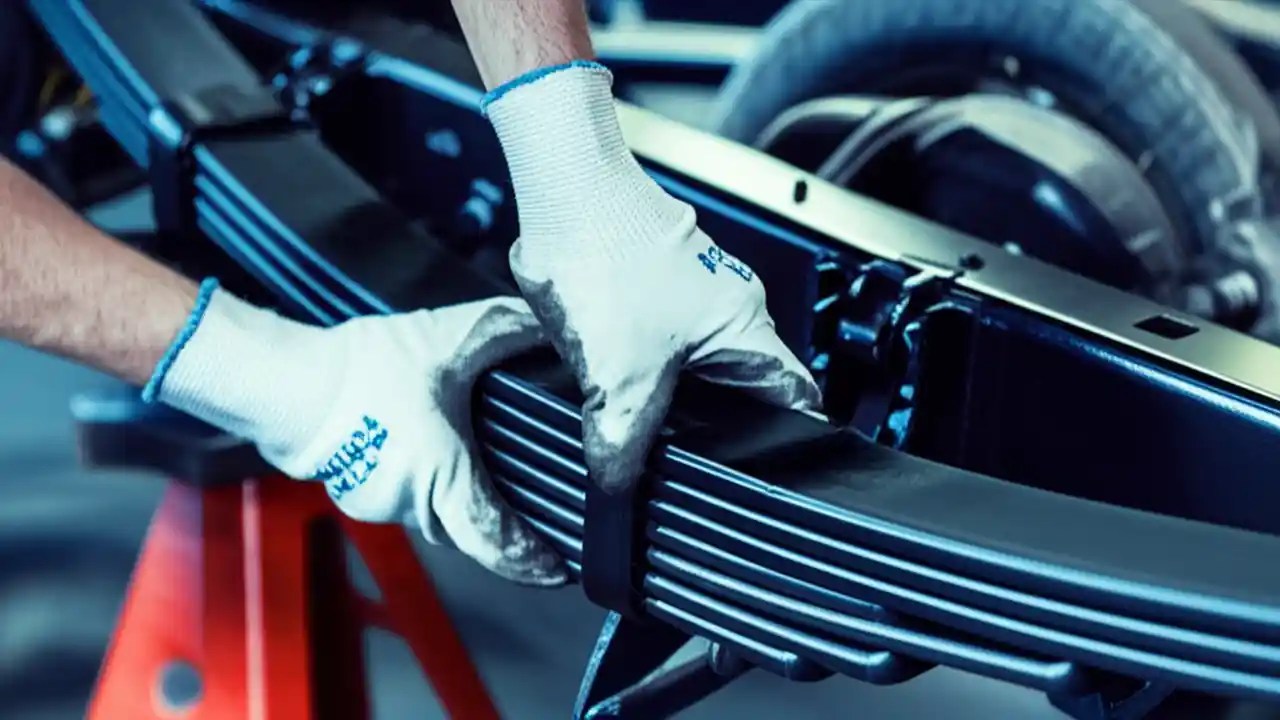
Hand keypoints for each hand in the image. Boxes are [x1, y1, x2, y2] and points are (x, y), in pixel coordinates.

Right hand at [144, 281, 566, 585]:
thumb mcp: (452, 337)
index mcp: (444, 478)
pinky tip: (434, 450)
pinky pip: (407, 499)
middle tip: (534, 511)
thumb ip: (511, 331)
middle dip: (500, 524)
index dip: (531, 562)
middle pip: (471, 530)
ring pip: (438, 514)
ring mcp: (380, 504)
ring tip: (482, 467)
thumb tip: (553, 330)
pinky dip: (427, 483)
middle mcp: (413, 503)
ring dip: (460, 497)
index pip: (498, 543)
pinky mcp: (357, 494)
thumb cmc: (365, 369)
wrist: (286, 380)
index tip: (557, 570)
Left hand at [485, 62, 821, 492]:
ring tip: (641, 425)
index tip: (764, 474)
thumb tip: (617, 484)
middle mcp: (729, 305)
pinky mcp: (652, 281)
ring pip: (693, 364)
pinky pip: (657, 340)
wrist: (562, 190)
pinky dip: (638, 366)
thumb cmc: (605, 254)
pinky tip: (608, 384)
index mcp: (746, 326)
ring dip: (668, 394)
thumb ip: (621, 442)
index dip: (787, 441)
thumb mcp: (617, 376)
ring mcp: (690, 290)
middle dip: (713, 426)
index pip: (796, 397)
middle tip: (686, 463)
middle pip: (740, 387)